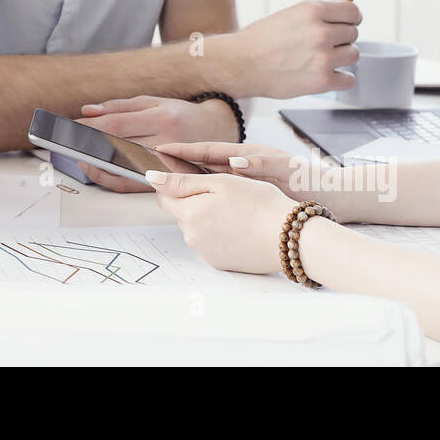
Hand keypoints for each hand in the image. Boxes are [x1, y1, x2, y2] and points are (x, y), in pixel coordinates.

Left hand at [74, 95, 238, 193]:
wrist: (216, 131)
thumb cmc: (182, 115)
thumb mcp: (153, 102)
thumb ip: (118, 106)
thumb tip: (88, 111)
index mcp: (161, 119)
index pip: (116, 125)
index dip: (90, 127)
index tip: (71, 126)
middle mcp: (164, 143)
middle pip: (116, 148)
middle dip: (88, 145)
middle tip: (67, 143)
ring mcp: (165, 165)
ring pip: (122, 170)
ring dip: (95, 166)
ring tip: (78, 157)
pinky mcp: (163, 180)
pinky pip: (131, 186)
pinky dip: (109, 180)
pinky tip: (96, 170)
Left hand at [146, 170, 297, 273]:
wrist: (289, 238)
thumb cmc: (259, 205)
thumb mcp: (220, 182)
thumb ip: (181, 181)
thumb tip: (151, 177)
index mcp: (188, 213)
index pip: (165, 196)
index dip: (179, 185)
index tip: (197, 181)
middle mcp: (191, 236)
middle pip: (181, 213)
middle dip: (195, 202)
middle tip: (225, 195)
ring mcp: (204, 252)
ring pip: (196, 228)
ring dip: (207, 218)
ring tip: (236, 212)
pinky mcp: (218, 263)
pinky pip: (209, 243)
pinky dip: (219, 234)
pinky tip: (239, 228)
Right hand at [154, 141, 305, 194]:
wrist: (333, 197)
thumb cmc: (311, 182)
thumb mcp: (288, 170)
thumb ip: (262, 164)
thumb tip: (235, 160)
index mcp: (249, 155)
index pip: (209, 151)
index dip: (184, 150)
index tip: (161, 148)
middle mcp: (244, 165)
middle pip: (204, 163)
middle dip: (179, 163)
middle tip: (154, 166)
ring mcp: (245, 179)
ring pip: (210, 179)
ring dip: (189, 179)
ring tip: (167, 183)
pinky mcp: (249, 193)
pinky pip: (221, 192)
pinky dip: (205, 194)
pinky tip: (195, 203)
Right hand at [232, 0, 361, 97]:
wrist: (240, 65)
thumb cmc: (262, 39)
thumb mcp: (291, 15)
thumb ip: (323, 8)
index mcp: (313, 10)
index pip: (353, 11)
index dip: (349, 18)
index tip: (343, 25)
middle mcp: (320, 32)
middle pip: (353, 33)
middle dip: (340, 38)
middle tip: (319, 45)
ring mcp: (323, 58)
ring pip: (353, 55)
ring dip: (340, 58)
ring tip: (318, 59)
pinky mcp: (322, 81)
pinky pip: (349, 79)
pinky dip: (339, 79)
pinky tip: (323, 75)